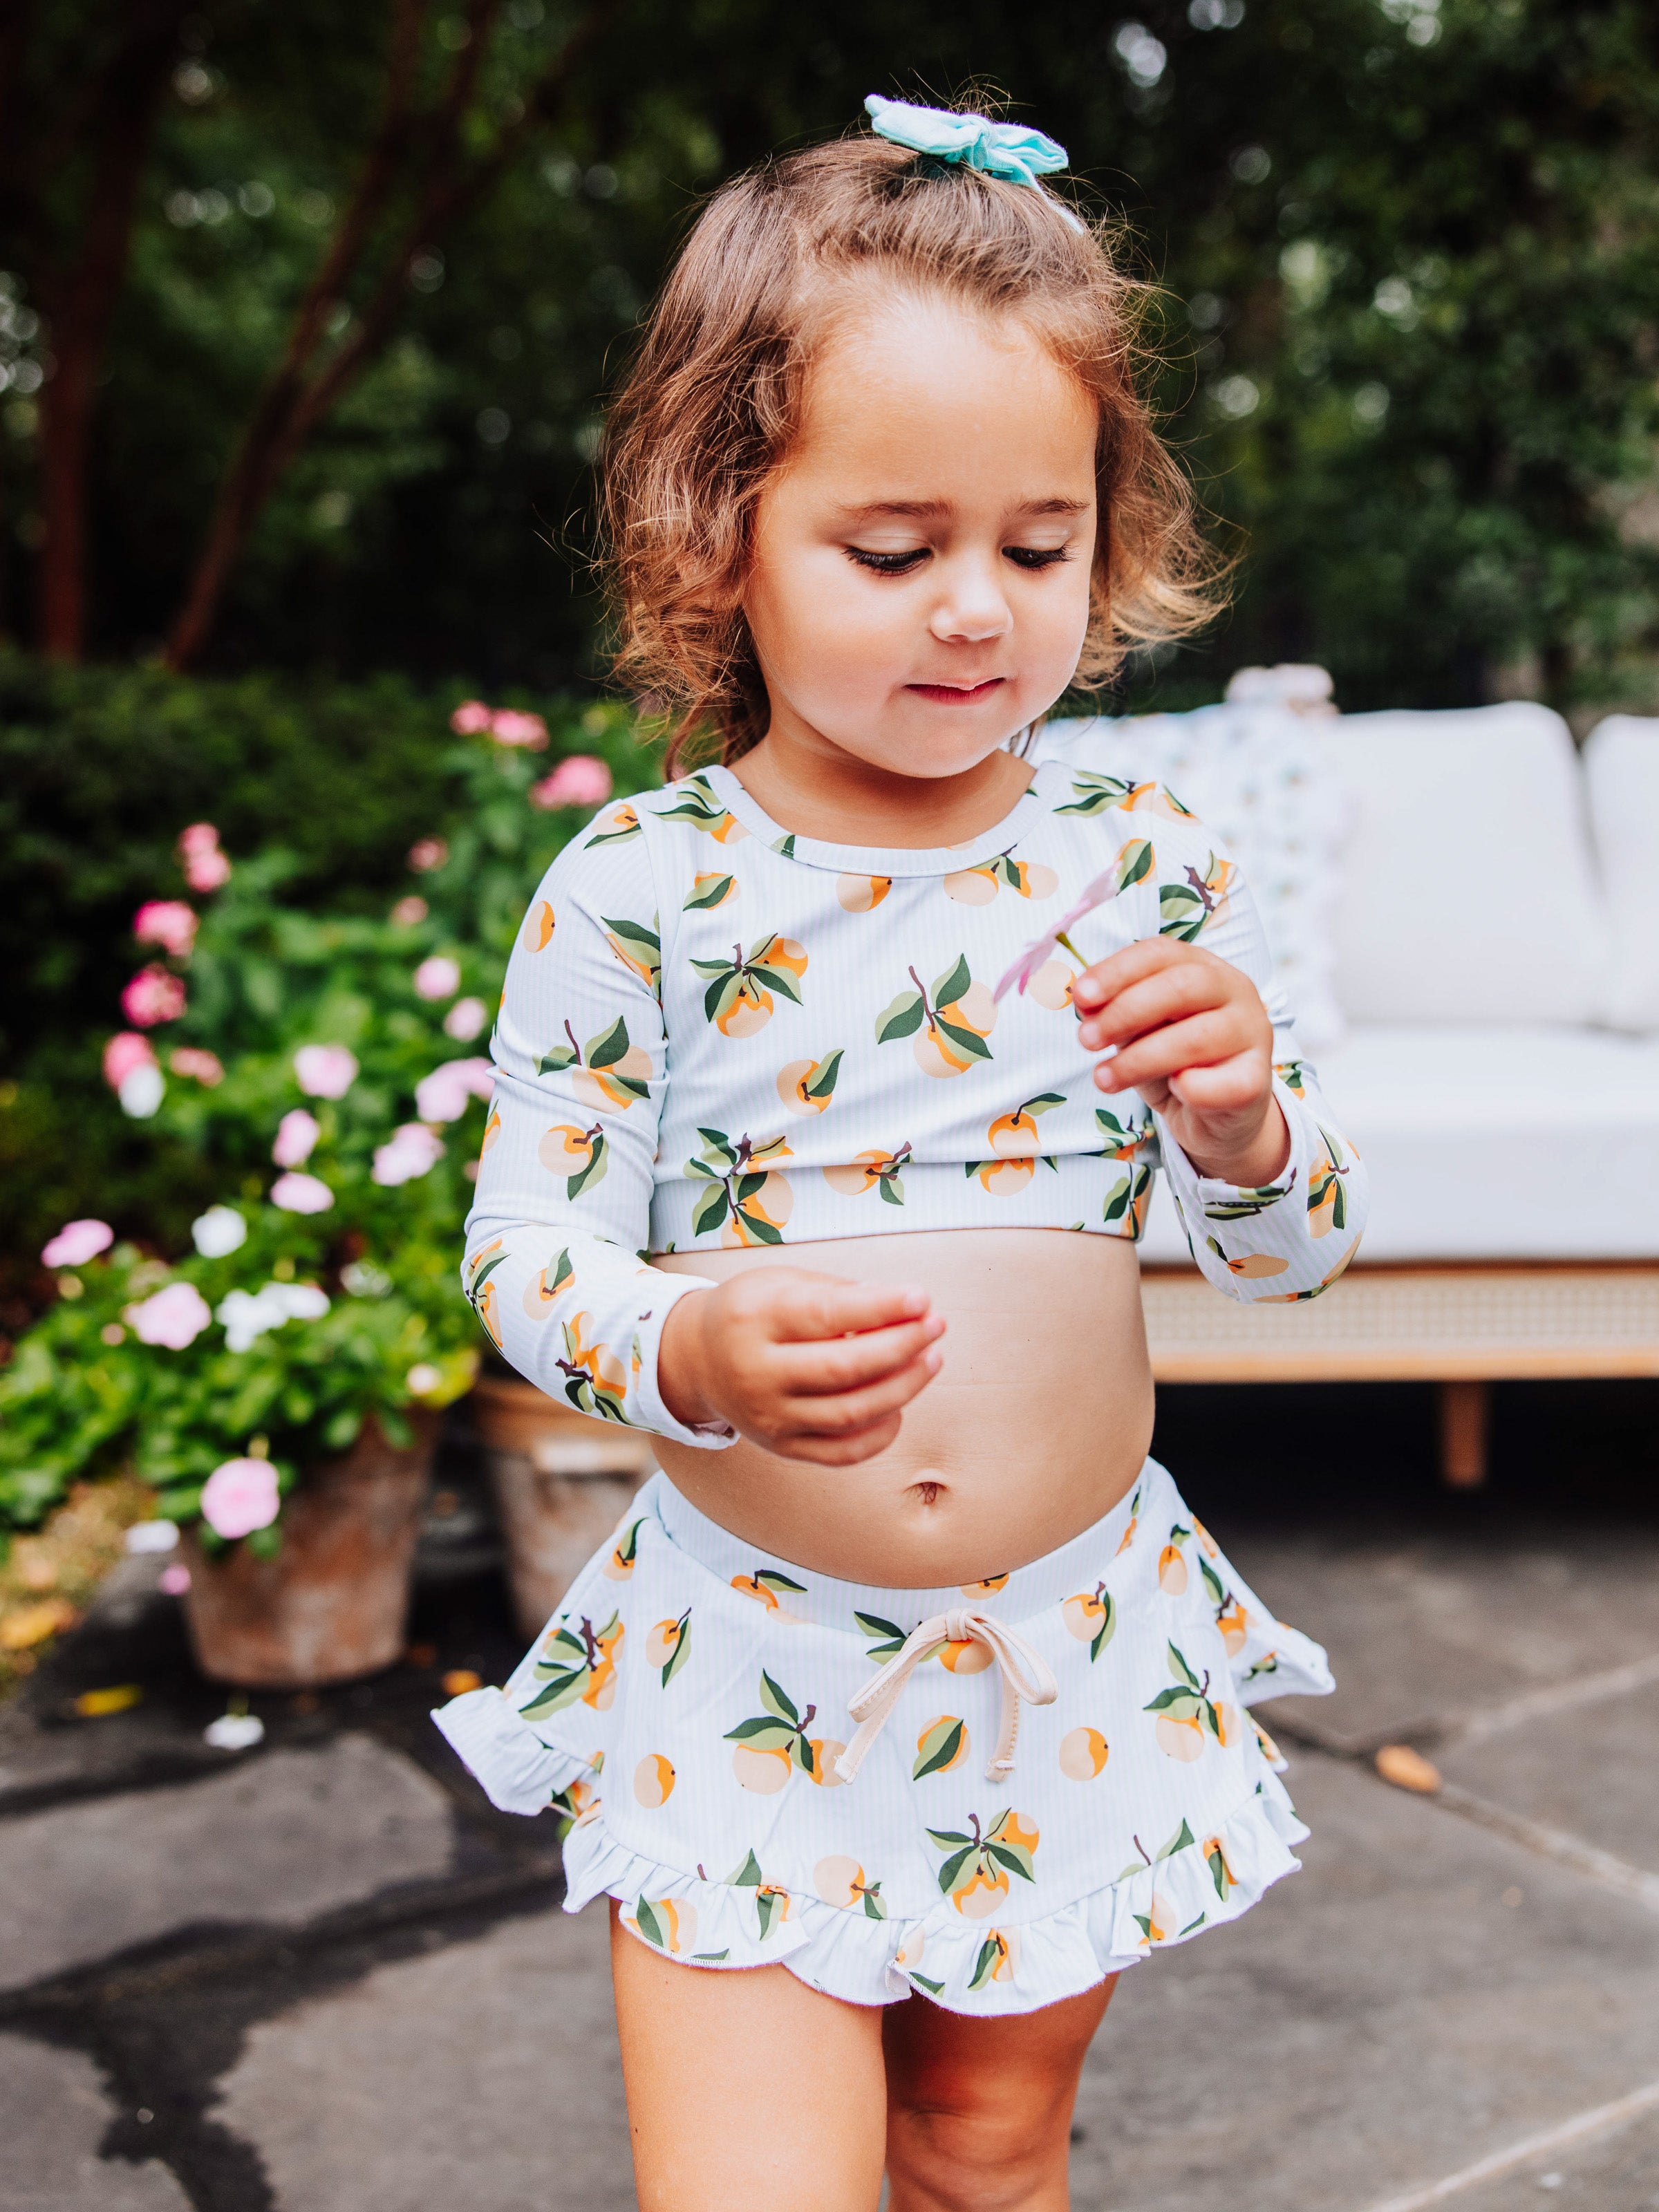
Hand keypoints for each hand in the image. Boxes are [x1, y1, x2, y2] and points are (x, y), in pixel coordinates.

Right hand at [658, 1269, 945, 1463]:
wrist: (696, 1359)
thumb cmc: (752, 1311)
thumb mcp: (781, 1282)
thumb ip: (839, 1293)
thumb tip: (904, 1308)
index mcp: (754, 1319)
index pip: (825, 1315)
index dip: (880, 1307)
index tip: (921, 1297)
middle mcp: (757, 1372)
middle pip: (841, 1369)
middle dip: (901, 1347)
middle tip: (935, 1325)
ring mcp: (768, 1416)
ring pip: (849, 1414)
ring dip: (902, 1387)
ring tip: (931, 1359)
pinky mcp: (781, 1447)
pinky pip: (842, 1452)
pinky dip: (880, 1434)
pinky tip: (899, 1406)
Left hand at [1072, 939, 1289, 1186]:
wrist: (1216, 1119)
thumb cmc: (1173, 1064)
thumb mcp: (1139, 1032)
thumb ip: (1116, 1012)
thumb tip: (1085, 1003)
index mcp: (1204, 967)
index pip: (1161, 952)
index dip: (1117, 970)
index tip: (1080, 996)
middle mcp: (1235, 991)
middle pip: (1181, 986)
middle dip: (1125, 1012)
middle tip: (1087, 1040)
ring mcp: (1253, 1033)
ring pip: (1197, 1037)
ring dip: (1140, 1059)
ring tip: (1103, 1079)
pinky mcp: (1259, 1081)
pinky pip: (1226, 1083)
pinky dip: (1194, 1087)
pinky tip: (1174, 1091)